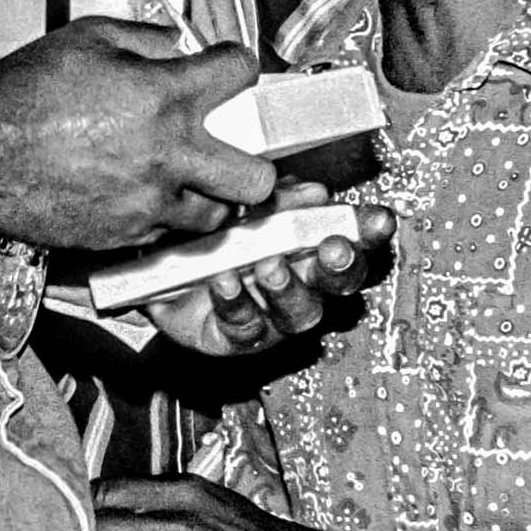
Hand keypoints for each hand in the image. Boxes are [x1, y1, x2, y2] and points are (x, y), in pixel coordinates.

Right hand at [0, 22, 280, 251]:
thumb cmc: (23, 91)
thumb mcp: (88, 37)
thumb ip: (147, 39)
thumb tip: (178, 48)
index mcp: (165, 97)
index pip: (242, 73)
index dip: (238, 64)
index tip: (228, 69)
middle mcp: (168, 156)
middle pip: (258, 178)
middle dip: (256, 161)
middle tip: (233, 150)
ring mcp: (146, 203)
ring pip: (215, 217)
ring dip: (208, 197)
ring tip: (184, 180)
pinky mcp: (119, 236)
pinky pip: (164, 236)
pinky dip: (160, 218)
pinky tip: (138, 196)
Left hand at [140, 187, 394, 357]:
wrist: (153, 269)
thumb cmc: (207, 236)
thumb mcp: (241, 205)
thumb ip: (277, 198)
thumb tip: (313, 192)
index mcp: (309, 249)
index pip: (353, 240)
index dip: (370, 232)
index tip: (377, 220)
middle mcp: (302, 286)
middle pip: (338, 283)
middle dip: (341, 265)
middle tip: (334, 248)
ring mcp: (273, 317)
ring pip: (299, 312)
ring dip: (289, 289)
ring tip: (270, 268)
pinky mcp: (235, 337)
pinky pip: (244, 327)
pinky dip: (236, 305)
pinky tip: (224, 284)